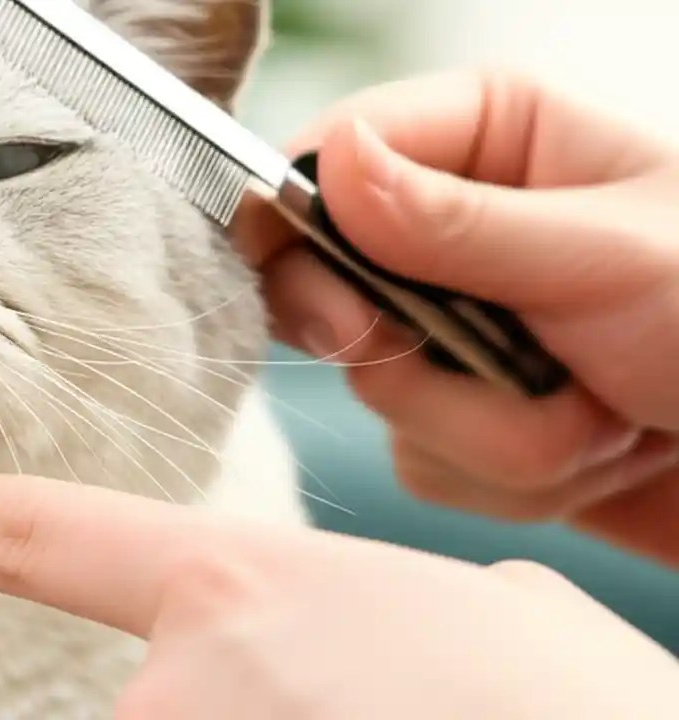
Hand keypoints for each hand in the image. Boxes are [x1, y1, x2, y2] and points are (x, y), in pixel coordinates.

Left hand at [0, 467, 678, 718]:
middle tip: (346, 699)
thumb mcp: (469, 609)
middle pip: (134, 707)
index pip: (38, 537)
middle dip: (225, 713)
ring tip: (371, 716)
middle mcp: (180, 689)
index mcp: (237, 592)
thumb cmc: (558, 701)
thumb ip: (371, 617)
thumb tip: (374, 641)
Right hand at [241, 70, 678, 562]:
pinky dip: (514, 478)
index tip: (330, 314)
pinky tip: (600, 453)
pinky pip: (425, 464)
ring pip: (382, 398)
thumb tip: (332, 164)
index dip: (297, 233)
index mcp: (486, 141)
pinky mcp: (467, 416)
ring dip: (500, 432)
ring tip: (608, 416)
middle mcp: (453, 230)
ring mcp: (456, 329)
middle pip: (328, 293)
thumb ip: (453, 222)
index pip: (328, 161)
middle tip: (481, 359)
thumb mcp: (604, 256)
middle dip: (420, 360)